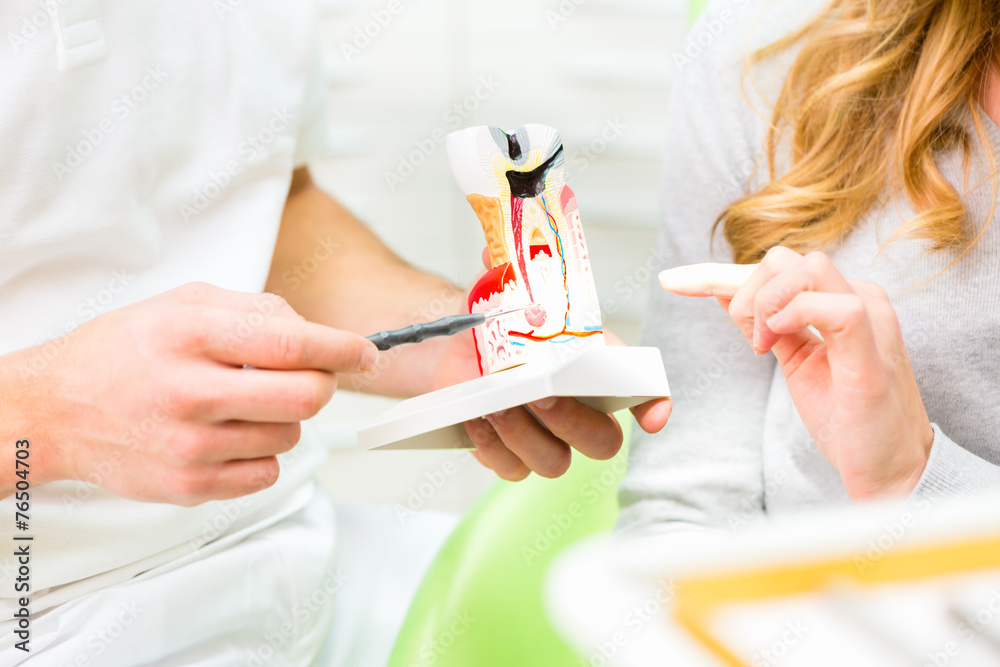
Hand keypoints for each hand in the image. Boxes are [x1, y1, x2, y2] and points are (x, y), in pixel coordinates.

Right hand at [7, 283, 377, 504]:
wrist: (56, 409)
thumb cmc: (125, 350)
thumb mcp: (185, 303)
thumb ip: (256, 310)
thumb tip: (318, 334)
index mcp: (191, 334)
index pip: (294, 345)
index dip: (342, 349)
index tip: (365, 352)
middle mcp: (190, 392)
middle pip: (305, 397)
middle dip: (321, 384)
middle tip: (308, 377)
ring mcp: (188, 446)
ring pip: (290, 437)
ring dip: (284, 419)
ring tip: (243, 404)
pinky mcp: (187, 487)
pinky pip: (265, 473)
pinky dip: (261, 452)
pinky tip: (228, 434)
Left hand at [428, 249, 671, 481]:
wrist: (459, 343)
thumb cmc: (498, 316)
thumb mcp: (507, 285)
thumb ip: (514, 265)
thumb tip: (494, 246)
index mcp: (597, 368)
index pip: (644, 392)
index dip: (654, 405)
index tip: (651, 416)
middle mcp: (581, 411)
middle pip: (601, 442)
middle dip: (572, 420)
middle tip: (543, 392)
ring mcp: (548, 440)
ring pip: (554, 462)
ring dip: (526, 435)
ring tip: (497, 403)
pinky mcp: (511, 456)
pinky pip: (512, 469)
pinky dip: (494, 447)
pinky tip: (477, 418)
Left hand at [665, 247, 932, 499]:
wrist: (890, 469)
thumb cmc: (847, 419)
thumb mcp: (794, 360)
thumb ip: (765, 322)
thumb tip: (724, 292)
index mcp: (838, 299)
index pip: (774, 268)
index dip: (714, 271)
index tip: (670, 280)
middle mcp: (858, 297)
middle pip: (783, 259)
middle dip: (743, 293)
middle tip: (748, 342)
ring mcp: (870, 318)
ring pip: (807, 267)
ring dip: (766, 303)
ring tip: (762, 345)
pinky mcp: (873, 348)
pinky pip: (835, 304)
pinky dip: (793, 315)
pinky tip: (775, 342)